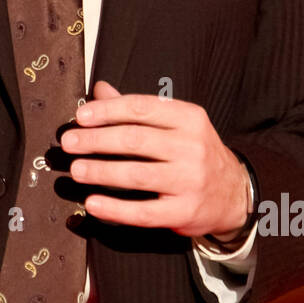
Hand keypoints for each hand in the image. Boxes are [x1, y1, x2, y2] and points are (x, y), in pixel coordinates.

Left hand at [60, 81, 249, 239]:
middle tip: (69, 143)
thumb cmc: (195, 153)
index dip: (108, 111)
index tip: (81, 117)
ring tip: (76, 170)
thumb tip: (100, 90)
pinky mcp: (185, 212)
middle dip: (97, 141)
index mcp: (189, 118)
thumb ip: (138, 110)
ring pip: (137, 175)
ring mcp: (190, 181)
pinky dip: (115, 209)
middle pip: (135, 141)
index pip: (142, 109)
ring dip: (101, 172)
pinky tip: (93, 204)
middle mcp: (192, 147)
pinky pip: (144, 212)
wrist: (234, 192)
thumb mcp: (176, 124)